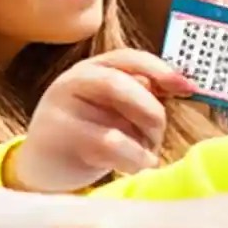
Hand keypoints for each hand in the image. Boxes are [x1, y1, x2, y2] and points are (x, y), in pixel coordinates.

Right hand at [9, 49, 194, 192]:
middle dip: (151, 112)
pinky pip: (109, 148)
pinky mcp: (59, 140)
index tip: (187, 87)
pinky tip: (130, 167)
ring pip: (116, 124)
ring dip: (141, 143)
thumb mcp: (109, 109)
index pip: (128, 58)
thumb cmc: (85, 138)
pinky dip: (132, 160)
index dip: (160, 69)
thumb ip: (135, 94)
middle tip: (157, 135)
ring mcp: (62, 110)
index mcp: (90, 69)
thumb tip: (178, 84)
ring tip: (143, 155)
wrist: (40, 169)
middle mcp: (72, 82)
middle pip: (120, 84)